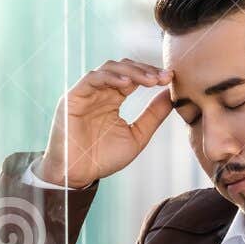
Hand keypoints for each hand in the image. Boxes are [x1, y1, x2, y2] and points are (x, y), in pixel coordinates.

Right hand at [34, 58, 175, 186]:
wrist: (78, 175)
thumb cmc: (103, 159)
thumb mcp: (137, 136)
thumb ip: (153, 115)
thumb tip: (171, 94)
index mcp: (113, 99)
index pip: (134, 77)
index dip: (152, 74)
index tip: (170, 78)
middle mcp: (100, 92)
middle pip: (124, 68)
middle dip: (145, 69)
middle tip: (163, 77)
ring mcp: (86, 93)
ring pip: (109, 69)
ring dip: (132, 71)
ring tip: (150, 80)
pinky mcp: (73, 97)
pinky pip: (92, 78)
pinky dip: (110, 77)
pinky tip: (127, 83)